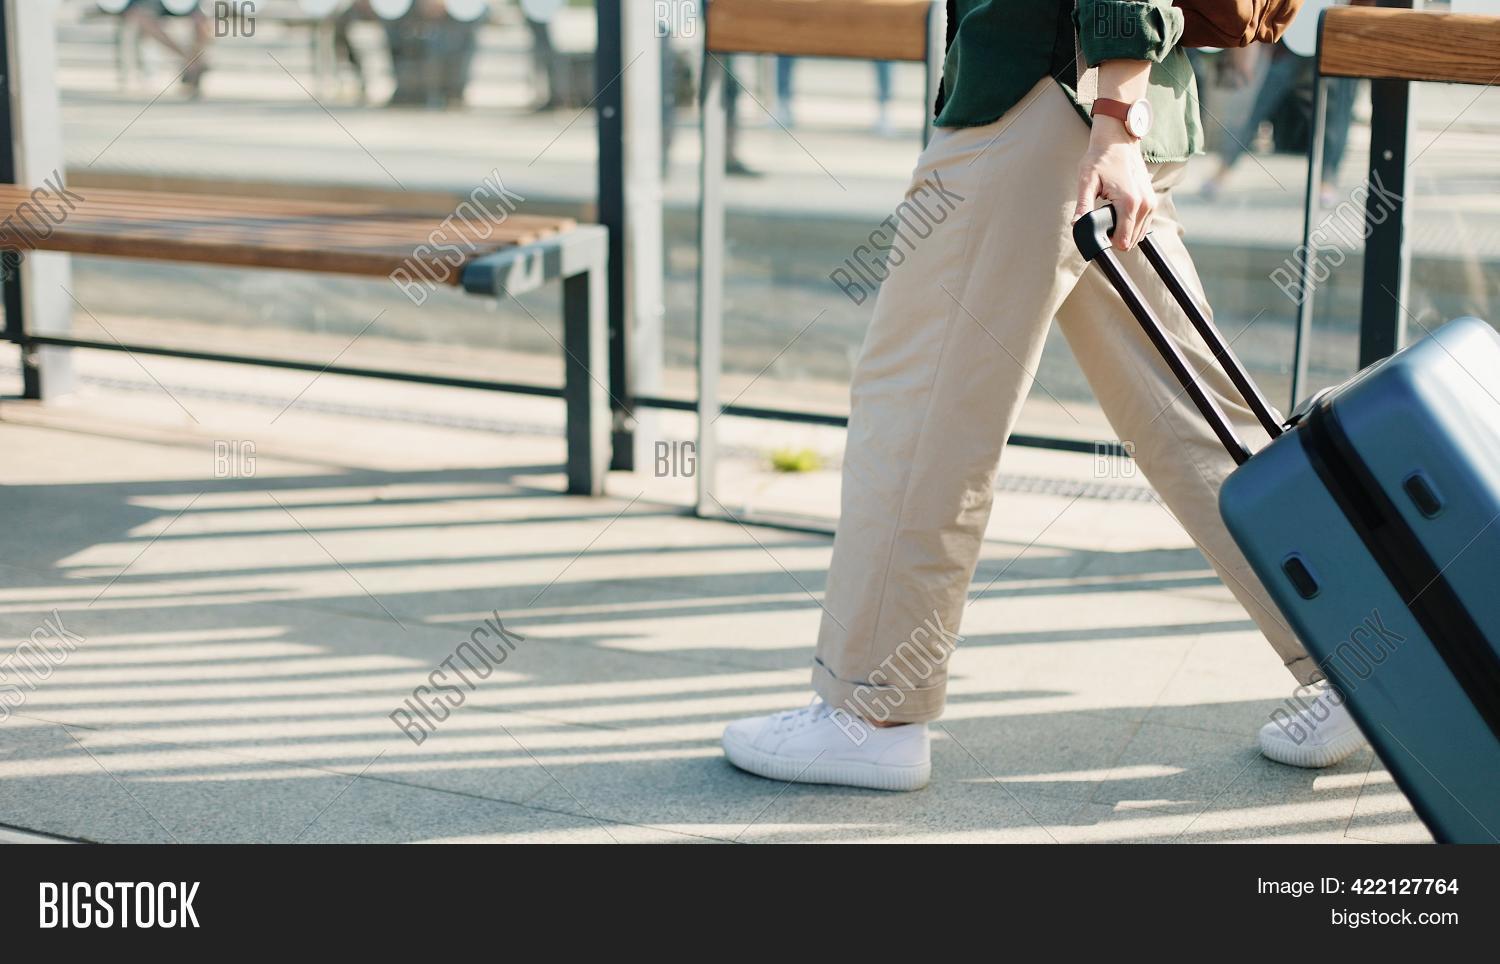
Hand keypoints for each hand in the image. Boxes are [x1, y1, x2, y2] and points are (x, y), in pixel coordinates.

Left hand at [1072, 116, 1156, 251]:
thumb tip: (1076, 225)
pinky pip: (1143, 225)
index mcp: (1129, 203)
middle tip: (1101, 219)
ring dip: (1124, 231)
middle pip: (1131, 241)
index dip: (1107, 241)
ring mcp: (1151, 203)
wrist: (1118, 140)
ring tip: (1109, 213)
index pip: (1123, 241)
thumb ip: (1083, 206)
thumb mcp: (1086, 181)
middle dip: (1115, 236)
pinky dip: (1131, 224)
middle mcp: (1145, 205)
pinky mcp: (1152, 201)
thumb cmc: (1100, 158)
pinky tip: (1118, 212)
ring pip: (1138, 235)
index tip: (1097, 230)